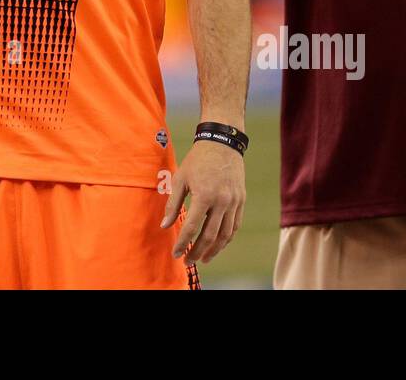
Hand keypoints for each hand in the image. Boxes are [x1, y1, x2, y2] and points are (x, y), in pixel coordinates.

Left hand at [162, 137, 245, 263]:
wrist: (222, 143)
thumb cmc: (197, 160)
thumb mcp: (181, 178)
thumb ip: (173, 204)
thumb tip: (165, 225)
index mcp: (204, 195)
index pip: (192, 227)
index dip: (183, 243)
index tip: (176, 253)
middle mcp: (222, 201)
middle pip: (210, 236)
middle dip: (198, 251)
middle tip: (188, 261)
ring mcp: (234, 202)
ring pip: (225, 234)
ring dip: (214, 250)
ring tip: (204, 259)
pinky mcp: (241, 200)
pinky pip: (235, 225)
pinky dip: (226, 238)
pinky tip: (218, 244)